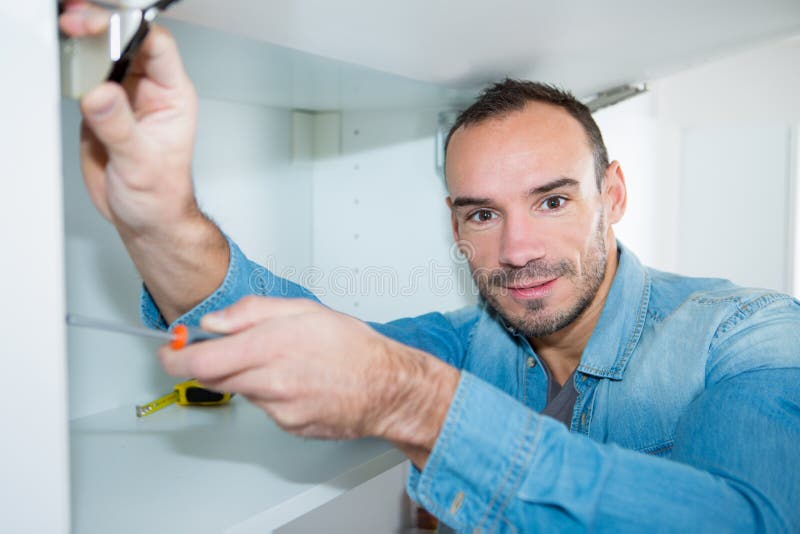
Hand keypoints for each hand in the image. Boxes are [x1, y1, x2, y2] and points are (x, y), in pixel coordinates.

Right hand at [60, 0, 198, 234]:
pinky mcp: (99, 108)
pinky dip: (71, 66)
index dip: (132, 30)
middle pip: (126, 41)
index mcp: (173, 96)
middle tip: (77, 24)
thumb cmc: (161, 195)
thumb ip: (120, 128)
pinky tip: (62, 60)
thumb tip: (101, 94)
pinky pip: (84, 76)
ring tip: (66, 35)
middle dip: (102, 27)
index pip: (157, 46)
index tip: (106, 28)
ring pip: (103, 54)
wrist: (144, 218)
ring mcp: (123, 98)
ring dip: (83, 42)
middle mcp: (149, 91)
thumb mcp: (142, 164)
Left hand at [157, 296, 460, 466]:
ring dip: (247, 376)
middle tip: (229, 348)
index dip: (175, 359)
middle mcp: (270, 381)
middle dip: (211, 364)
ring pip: (241, 392)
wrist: (387, 388)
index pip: (201, 362)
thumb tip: (214, 322)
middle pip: (214, 379)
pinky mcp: (288, 426)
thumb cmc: (354, 347)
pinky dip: (270, 393)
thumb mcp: (304, 309)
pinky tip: (297, 381)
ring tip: (283, 360)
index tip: (169, 351)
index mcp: (270, 346)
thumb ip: (252, 311)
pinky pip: (265, 407)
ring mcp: (278, 409)